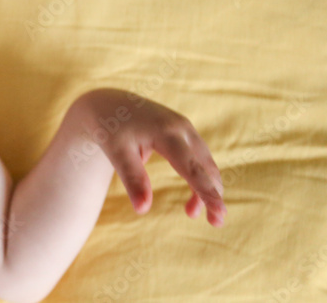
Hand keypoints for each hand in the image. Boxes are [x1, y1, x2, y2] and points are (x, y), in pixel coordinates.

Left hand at [73, 88, 226, 226]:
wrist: (106, 103)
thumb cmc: (109, 128)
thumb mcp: (116, 153)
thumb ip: (132, 179)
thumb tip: (142, 210)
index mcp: (166, 132)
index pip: (192, 168)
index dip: (207, 192)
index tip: (220, 214)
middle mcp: (182, 128)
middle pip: (205, 166)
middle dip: (213, 194)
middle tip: (215, 223)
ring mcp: (184, 128)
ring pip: (205, 163)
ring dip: (207, 188)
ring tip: (192, 214)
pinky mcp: (183, 131)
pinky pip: (198, 158)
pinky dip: (199, 178)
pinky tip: (192, 197)